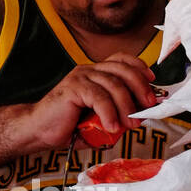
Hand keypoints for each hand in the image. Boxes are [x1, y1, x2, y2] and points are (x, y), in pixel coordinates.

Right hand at [23, 53, 159, 149]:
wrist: (38, 131)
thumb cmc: (67, 126)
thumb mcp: (98, 120)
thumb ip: (116, 116)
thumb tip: (139, 118)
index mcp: (95, 73)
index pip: (121, 60)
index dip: (139, 67)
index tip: (152, 81)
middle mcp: (88, 70)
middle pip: (122, 70)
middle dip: (140, 87)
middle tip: (147, 107)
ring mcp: (80, 77)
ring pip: (113, 85)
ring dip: (126, 106)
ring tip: (130, 125)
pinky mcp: (73, 88)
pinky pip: (99, 98)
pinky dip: (109, 114)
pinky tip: (112, 128)